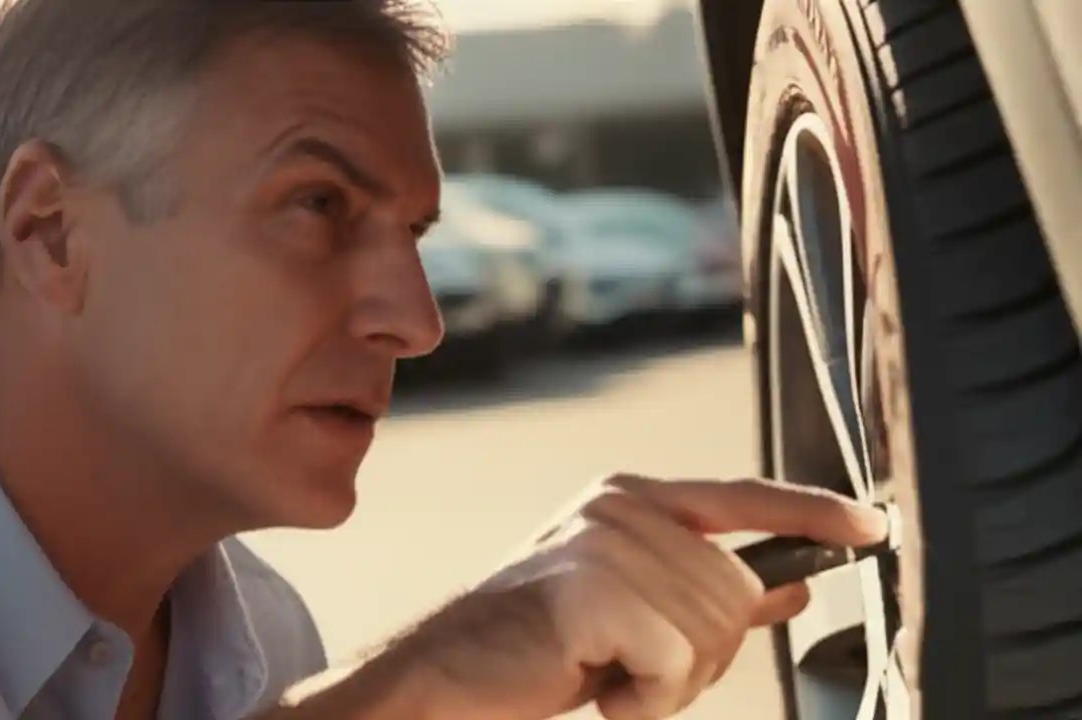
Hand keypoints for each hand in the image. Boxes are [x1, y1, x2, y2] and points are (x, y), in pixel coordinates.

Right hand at [397, 476, 888, 719]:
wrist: (447, 671)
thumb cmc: (539, 641)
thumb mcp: (634, 608)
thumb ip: (710, 591)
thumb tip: (791, 587)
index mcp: (632, 497)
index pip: (744, 496)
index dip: (816, 511)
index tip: (874, 525)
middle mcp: (622, 507)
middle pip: (737, 592)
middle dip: (701, 655)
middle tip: (634, 668)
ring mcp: (605, 543)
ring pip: (710, 633)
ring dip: (667, 682)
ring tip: (607, 674)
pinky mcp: (592, 591)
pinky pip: (673, 665)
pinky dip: (644, 701)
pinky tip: (599, 690)